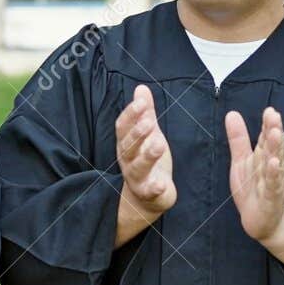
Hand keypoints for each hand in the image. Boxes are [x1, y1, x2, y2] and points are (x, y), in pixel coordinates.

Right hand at [116, 84, 176, 220]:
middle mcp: (127, 160)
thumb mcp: (148, 133)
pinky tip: (161, 183)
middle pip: (128, 146)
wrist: (147, 196)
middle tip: (149, 122)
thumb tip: (141, 88)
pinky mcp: (148, 192)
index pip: (123, 127)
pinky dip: (154, 187)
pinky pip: (149, 191)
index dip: (131, 115)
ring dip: (147, 156)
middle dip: (137, 134)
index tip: (142, 103)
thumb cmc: (148, 159)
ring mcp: (136, 177)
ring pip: (138, 166)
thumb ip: (145, 112)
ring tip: (158, 145)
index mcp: (126, 143)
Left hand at [226, 106, 283, 242]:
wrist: (261, 222)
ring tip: (275, 133)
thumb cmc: (252, 189)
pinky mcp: (271, 198)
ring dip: (276, 148)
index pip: (265, 138)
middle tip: (273, 115)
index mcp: (263, 158)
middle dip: (273, 130)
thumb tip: (232, 113)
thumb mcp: (241, 161)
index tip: (269, 110)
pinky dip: (273, 174)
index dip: (267, 125)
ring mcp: (273, 183)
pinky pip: (273, 185)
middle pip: (273, 147)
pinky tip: (273, 163)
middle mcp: (271, 168)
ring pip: (275, 163)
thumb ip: (238, 139)